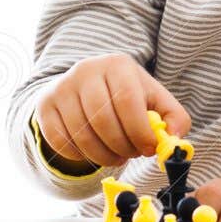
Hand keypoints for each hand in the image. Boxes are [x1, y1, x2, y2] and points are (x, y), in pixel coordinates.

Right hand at [35, 54, 191, 170]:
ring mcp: (62, 87)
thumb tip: (174, 138)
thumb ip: (174, 118)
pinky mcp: (46, 106)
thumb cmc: (128, 97)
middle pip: (103, 120)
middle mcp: (86, 70)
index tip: (148, 149)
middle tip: (131, 155)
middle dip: (121, 147)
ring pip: (82, 135)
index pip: (127, 101)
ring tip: (116, 156)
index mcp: (117, 64)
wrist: (88, 87)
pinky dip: (80, 155)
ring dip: (103, 156)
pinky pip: (61, 141)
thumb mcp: (154, 100)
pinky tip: (93, 152)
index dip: (140, 132)